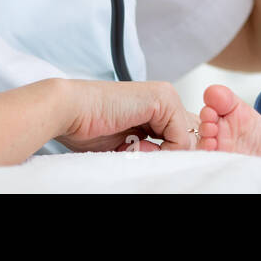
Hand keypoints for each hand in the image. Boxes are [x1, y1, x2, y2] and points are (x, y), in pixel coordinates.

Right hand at [53, 80, 199, 152]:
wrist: (71, 112)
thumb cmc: (90, 128)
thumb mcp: (130, 146)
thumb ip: (155, 151)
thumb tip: (178, 163)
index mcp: (157, 110)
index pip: (183, 139)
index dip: (172, 157)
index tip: (151, 162)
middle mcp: (165, 100)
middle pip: (189, 139)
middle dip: (169, 156)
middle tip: (138, 154)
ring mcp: (166, 97)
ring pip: (186, 141)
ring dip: (163, 154)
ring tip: (134, 148)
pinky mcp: (164, 99)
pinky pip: (181, 138)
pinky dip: (164, 151)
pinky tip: (136, 143)